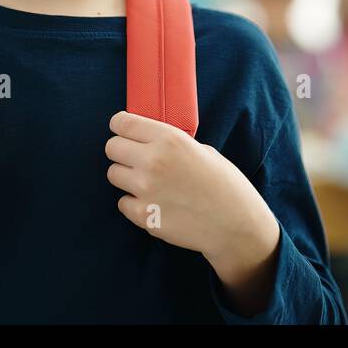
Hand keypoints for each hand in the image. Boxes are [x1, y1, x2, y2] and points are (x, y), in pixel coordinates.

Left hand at [104, 111, 278, 273]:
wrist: (235, 225)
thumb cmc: (224, 185)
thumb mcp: (202, 150)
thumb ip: (170, 144)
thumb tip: (146, 140)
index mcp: (169, 140)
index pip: (123, 123)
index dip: (120, 126)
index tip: (122, 130)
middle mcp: (153, 161)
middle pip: (111, 147)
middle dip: (122, 152)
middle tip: (137, 159)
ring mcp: (145, 189)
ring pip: (113, 174)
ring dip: (127, 177)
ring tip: (150, 183)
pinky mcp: (143, 215)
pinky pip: (122, 202)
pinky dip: (134, 203)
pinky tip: (156, 204)